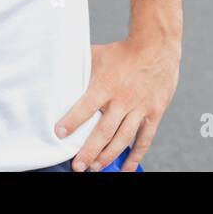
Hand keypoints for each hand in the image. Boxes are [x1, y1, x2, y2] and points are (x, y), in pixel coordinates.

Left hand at [54, 36, 179, 171]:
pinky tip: (127, 168)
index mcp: (106, 84)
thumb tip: (56, 71)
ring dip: (109, 156)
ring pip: (123, 138)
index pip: (87, 105)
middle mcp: (123, 98)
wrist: (156, 45)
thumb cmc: (122, 51)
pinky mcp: (154, 112)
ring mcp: (140, 107)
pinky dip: (136, 155)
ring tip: (95, 167)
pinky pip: (145, 138)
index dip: (73, 120)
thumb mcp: (97, 55)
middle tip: (78, 167)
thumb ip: (79, 67)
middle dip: (89, 151)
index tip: (59, 133)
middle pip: (104, 130)